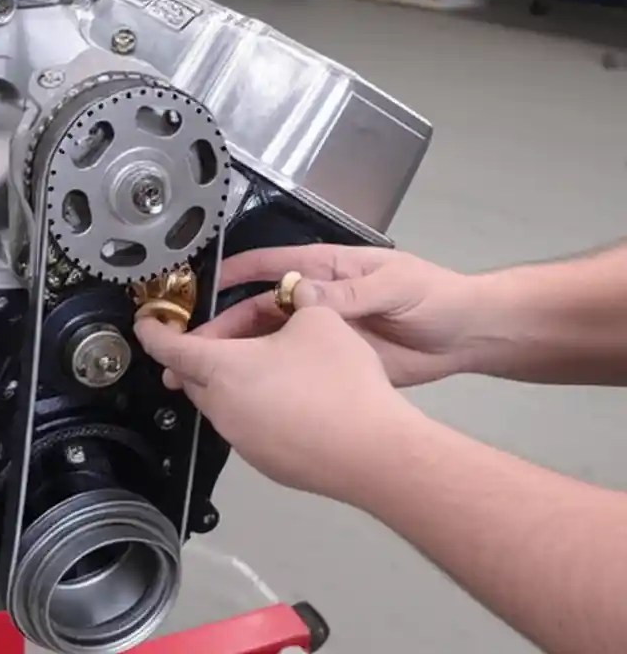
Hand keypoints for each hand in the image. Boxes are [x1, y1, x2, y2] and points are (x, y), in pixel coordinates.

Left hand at [136, 308, 421, 501]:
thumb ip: (299, 300)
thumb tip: (298, 292)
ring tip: (267, 366)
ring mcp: (240, 440)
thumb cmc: (340, 382)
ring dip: (229, 384)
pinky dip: (255, 410)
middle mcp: (221, 407)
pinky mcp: (264, 463)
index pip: (169, 348)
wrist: (375, 453)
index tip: (146, 322)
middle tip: (223, 338)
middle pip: (191, 377)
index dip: (153, 331)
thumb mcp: (321, 320)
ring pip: (220, 404)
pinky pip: (247, 428)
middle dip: (197, 357)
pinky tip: (292, 403)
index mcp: (222, 368)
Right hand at [202, 244, 480, 386]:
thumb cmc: (435, 298)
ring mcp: (321, 335)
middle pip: (257, 311)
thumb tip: (301, 291)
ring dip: (236, 357)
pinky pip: (290, 370)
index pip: (270, 266)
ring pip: (268, 344)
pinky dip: (264, 379)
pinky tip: (242, 394)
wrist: (469, 338)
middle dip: (222, 328)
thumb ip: (349, 292)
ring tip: (204, 377)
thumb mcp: (395, 287)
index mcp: (327, 272)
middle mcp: (315, 301)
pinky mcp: (330, 365)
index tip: (201, 288)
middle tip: (190, 351)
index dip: (234, 274)